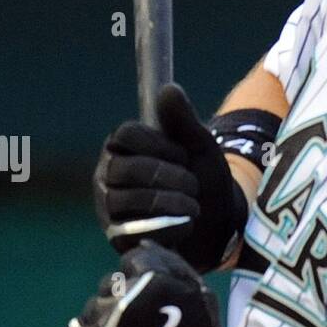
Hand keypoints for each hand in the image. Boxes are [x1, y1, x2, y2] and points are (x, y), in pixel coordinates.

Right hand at [93, 84, 247, 272]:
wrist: (218, 226)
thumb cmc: (204, 180)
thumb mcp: (199, 147)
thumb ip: (183, 120)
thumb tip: (169, 90)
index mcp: (122, 146)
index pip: (126, 134)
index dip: (160, 145)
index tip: (183, 155)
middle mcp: (107, 174)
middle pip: (126, 169)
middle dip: (168, 177)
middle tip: (193, 184)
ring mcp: (108, 207)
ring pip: (127, 201)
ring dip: (171, 203)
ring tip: (193, 206)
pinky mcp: (117, 237)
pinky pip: (133, 232)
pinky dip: (167, 228)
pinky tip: (185, 225)